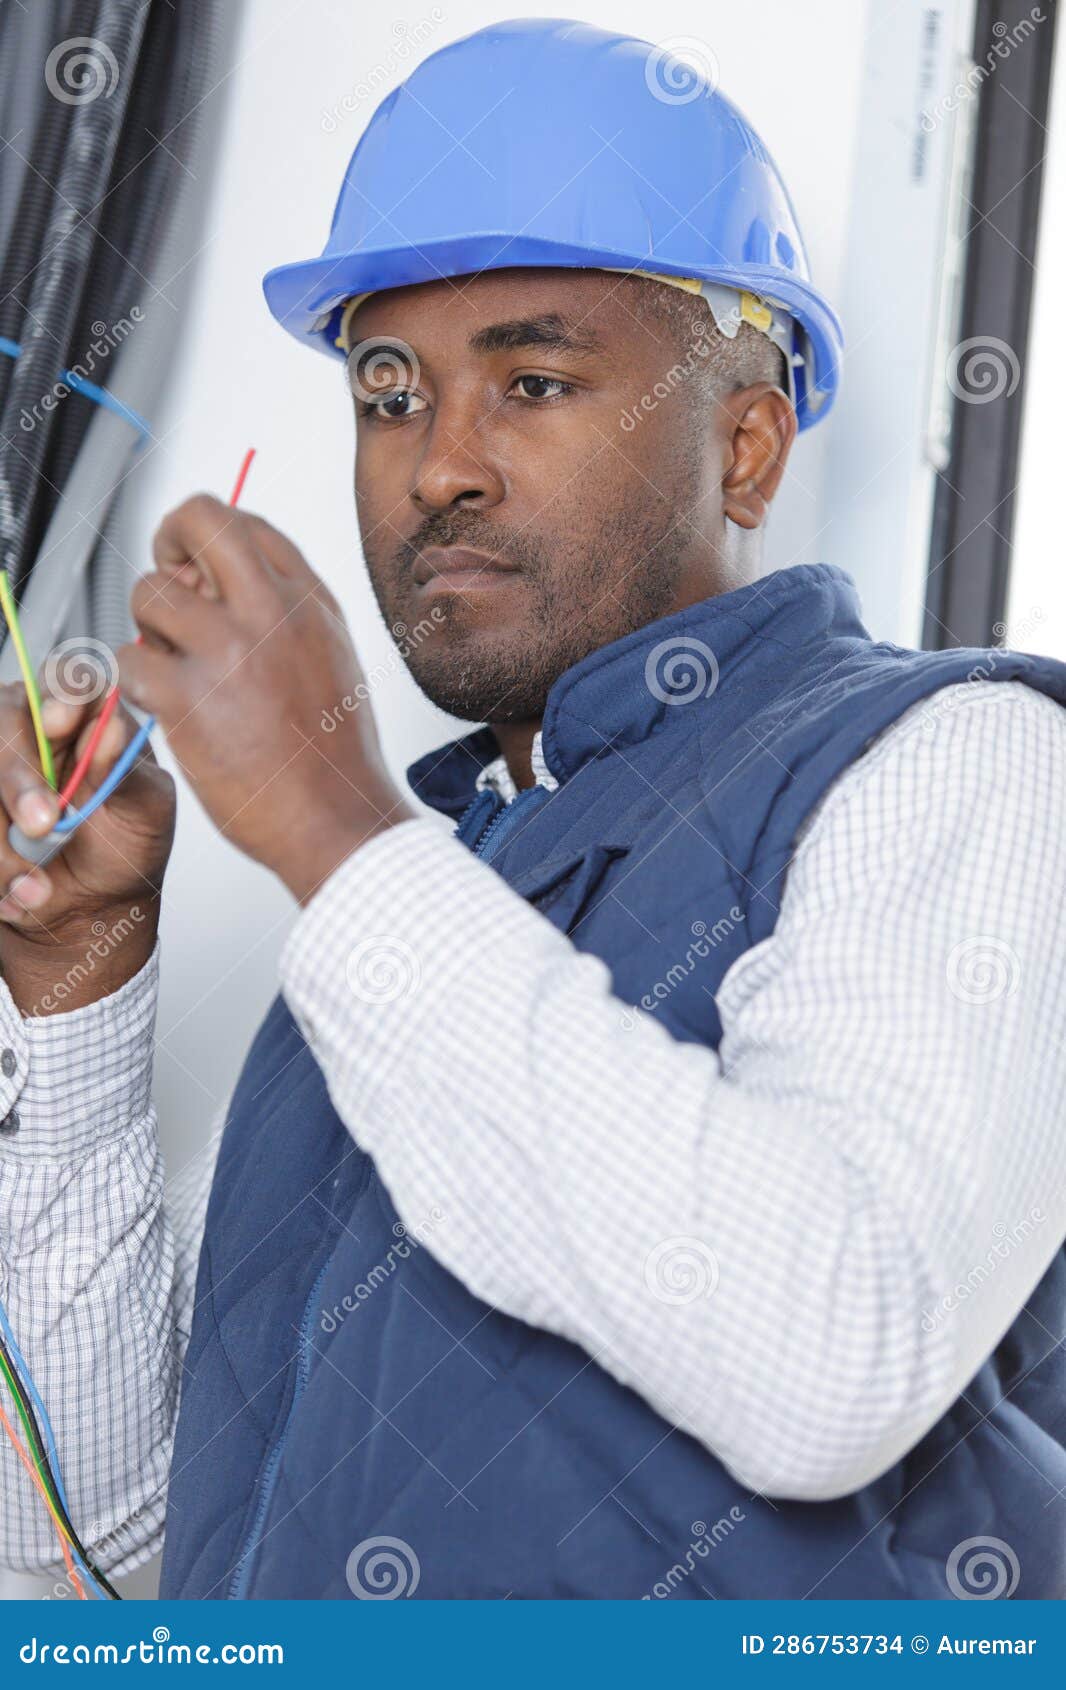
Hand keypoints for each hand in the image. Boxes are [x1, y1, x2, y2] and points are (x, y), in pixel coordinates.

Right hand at [0, 678, 174, 1012]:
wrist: (92, 910)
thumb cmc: (126, 847)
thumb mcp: (145, 813)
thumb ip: (125, 772)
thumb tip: (108, 730)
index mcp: (88, 717)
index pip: (68, 679)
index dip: (60, 694)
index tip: (60, 723)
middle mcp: (32, 729)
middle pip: (6, 721)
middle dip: (19, 777)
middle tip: (43, 824)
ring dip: (4, 843)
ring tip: (39, 888)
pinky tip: (21, 894)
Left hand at [119, 494, 414, 904]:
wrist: (337, 820)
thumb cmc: (333, 754)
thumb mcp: (331, 656)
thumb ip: (286, 611)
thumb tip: (226, 579)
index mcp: (308, 600)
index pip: (244, 520)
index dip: (206, 540)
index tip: (199, 573)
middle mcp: (270, 611)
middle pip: (197, 519)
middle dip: (168, 542)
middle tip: (167, 584)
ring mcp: (227, 651)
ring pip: (147, 593)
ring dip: (145, 630)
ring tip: (173, 670)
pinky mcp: (187, 699)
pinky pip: (129, 660)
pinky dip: (136, 685)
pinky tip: (166, 710)